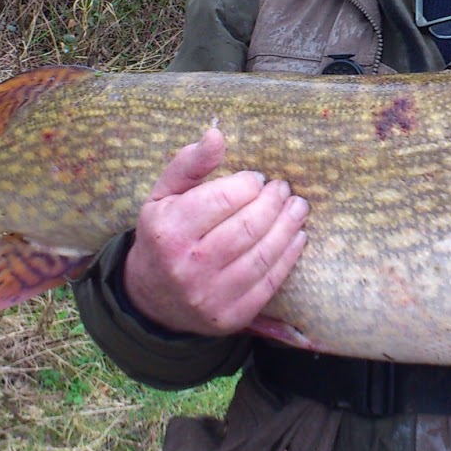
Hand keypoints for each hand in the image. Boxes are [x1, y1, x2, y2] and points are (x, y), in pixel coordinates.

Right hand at [123, 127, 308, 335]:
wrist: (152, 299)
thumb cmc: (164, 235)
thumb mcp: (163, 195)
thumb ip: (189, 163)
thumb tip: (217, 134)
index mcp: (167, 231)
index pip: (223, 198)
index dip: (249, 184)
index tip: (258, 179)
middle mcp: (187, 265)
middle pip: (248, 226)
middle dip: (274, 202)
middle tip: (284, 189)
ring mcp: (209, 295)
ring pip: (263, 254)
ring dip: (289, 226)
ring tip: (298, 207)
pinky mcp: (230, 316)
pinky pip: (269, 281)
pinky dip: (289, 255)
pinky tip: (297, 236)